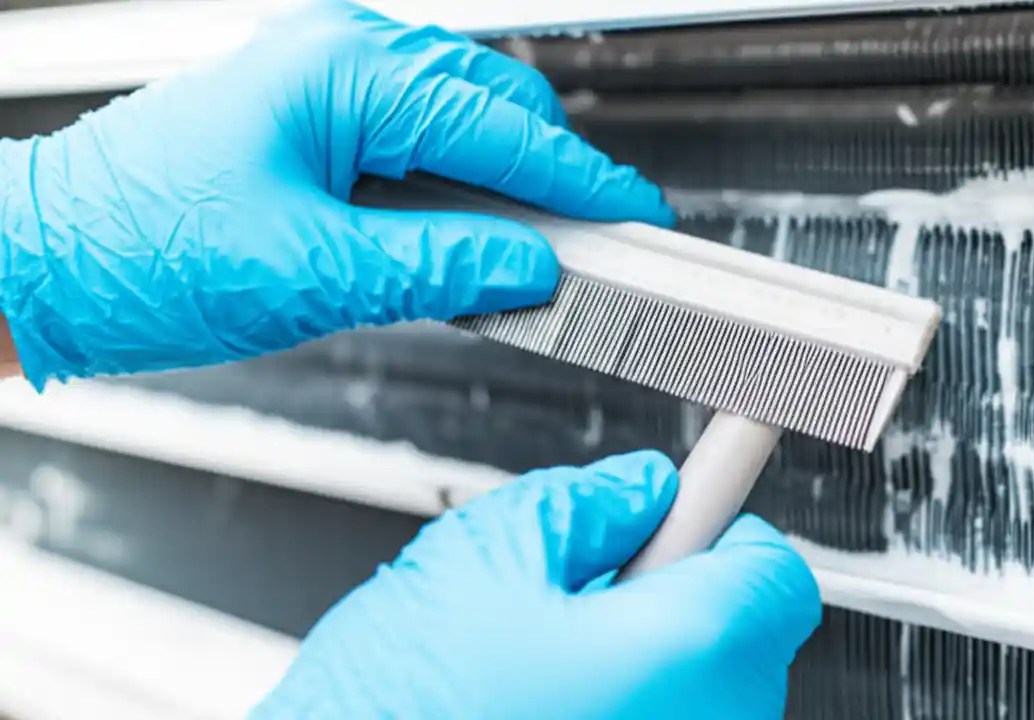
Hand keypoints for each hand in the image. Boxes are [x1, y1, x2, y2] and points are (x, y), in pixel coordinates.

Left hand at [0, 0, 670, 387]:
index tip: (636, 215)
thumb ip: (440, 265)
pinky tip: (470, 231)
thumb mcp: (313, 272)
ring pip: (458, 118)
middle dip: (553, 171)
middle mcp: (336, 57)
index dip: (582, 181)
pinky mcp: (308, 120)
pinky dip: (457, 184)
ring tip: (539, 246)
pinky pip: (414, 138)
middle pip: (493, 104)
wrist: (37, 262)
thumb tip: (527, 264)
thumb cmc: (138, 250)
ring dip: (506, 179)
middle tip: (598, 240)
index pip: (503, 130)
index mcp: (344, 73)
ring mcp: (321, 82)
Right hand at [252, 450, 820, 718]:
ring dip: (644, 661)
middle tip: (581, 590)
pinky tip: (545, 711)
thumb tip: (642, 488)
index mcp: (688, 648)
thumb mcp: (482, 559)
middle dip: (673, 592)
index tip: (688, 512)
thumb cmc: (401, 711)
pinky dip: (626, 712)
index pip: (777, 570)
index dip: (725, 527)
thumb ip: (584, 505)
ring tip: (542, 665)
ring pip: (699, 692)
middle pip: (741, 633)